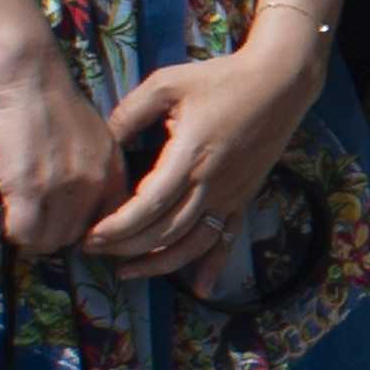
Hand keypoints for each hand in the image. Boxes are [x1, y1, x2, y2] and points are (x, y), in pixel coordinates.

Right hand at [0, 53, 134, 260]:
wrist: (27, 73)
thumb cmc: (52, 100)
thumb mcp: (91, 138)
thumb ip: (91, 171)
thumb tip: (76, 206)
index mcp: (114, 171)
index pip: (110, 224)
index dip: (85, 229)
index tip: (65, 222)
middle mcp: (95, 183)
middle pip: (75, 236)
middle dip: (54, 233)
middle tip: (35, 221)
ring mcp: (63, 188)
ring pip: (49, 240)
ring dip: (32, 236)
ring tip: (20, 220)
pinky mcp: (29, 188)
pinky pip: (24, 233)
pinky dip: (14, 232)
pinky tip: (9, 217)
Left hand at [88, 15, 328, 279]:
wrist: (279, 83)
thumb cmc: (220, 80)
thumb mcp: (166, 84)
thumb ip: (129, 113)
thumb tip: (103, 143)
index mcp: (189, 157)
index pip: (148, 206)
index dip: (117, 227)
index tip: (90, 235)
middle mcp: (210, 184)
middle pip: (164, 231)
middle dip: (125, 247)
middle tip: (92, 250)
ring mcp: (230, 194)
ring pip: (192, 244)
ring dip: (158, 264)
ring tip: (126, 272)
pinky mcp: (243, 197)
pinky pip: (227, 239)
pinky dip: (214, 267)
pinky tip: (202, 290)